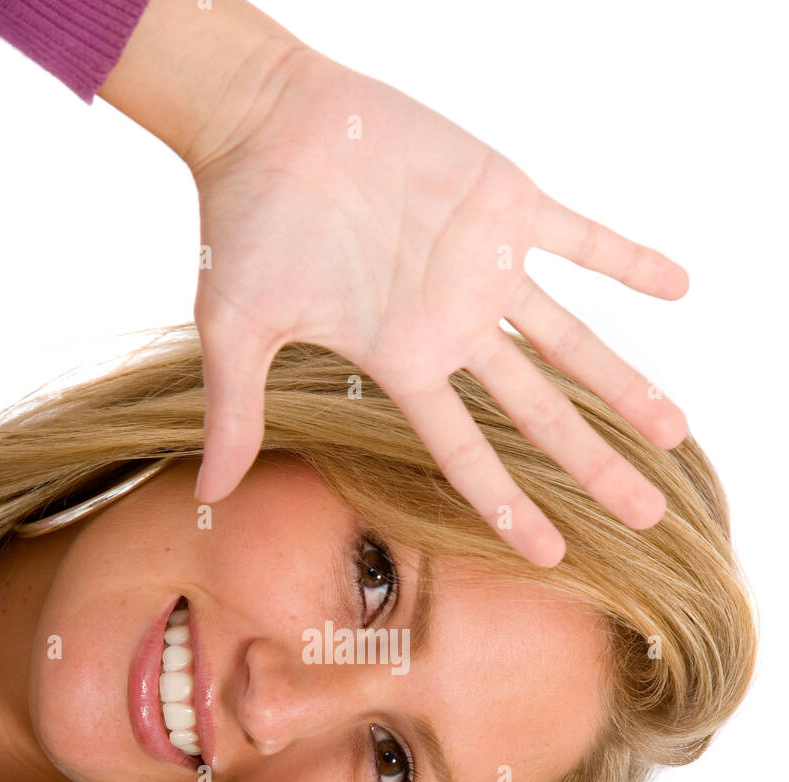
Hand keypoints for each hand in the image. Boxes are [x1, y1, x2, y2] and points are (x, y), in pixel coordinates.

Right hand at [189, 47, 688, 566]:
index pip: (466, 453)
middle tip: (649, 516)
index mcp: (401, 363)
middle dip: (594, 466)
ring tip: (678, 432)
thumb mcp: (237, 329)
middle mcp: (453, 327)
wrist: (268, 119)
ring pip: (571, 340)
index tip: (555, 554)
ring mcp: (483, 267)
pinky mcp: (503, 202)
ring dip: (625, 383)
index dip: (511, 505)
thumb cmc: (243, 224)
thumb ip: (237, 409)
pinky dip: (626, 258)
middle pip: (538, 414)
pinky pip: (580, 237)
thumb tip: (210, 491)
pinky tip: (678, 285)